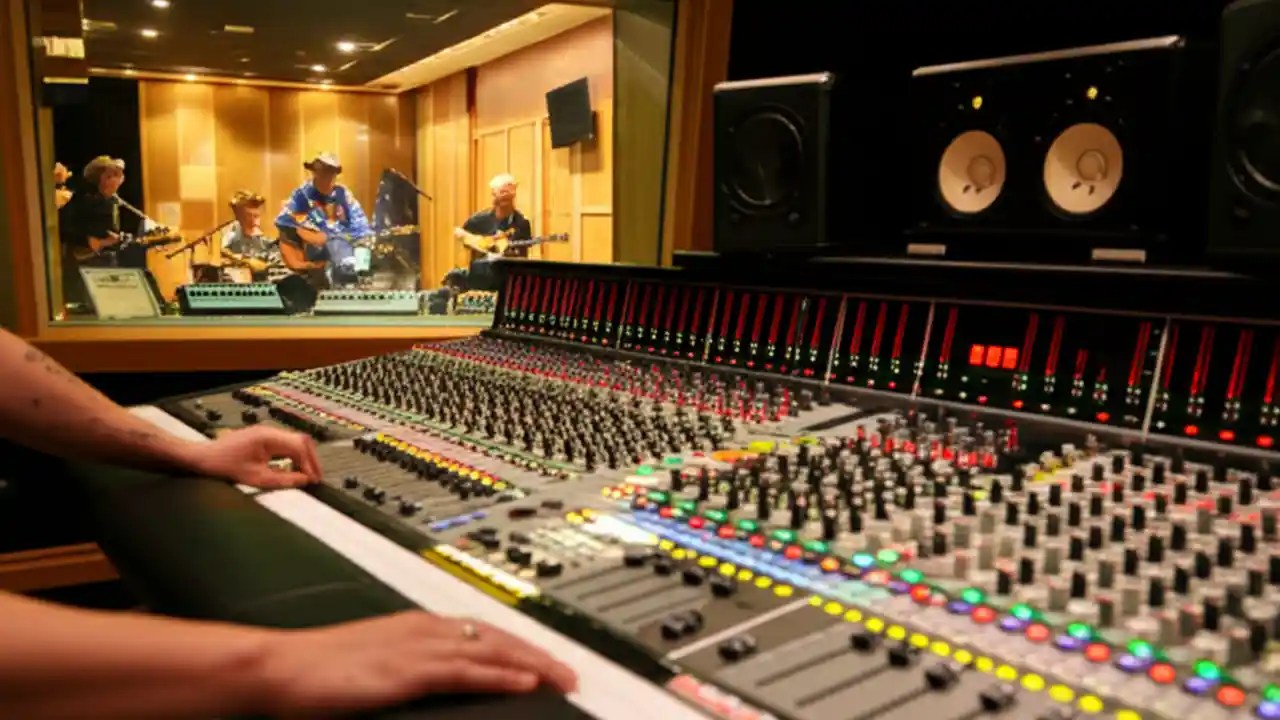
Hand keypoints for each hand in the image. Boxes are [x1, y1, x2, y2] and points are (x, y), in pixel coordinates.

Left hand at [191, 425, 321, 487]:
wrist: (202, 457)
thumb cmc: (224, 466)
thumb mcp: (255, 478)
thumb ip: (283, 479)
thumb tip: (304, 480)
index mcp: (269, 437)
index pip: (299, 447)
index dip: (309, 464)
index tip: (313, 481)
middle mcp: (270, 431)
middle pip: (301, 441)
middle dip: (311, 460)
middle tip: (316, 478)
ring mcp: (266, 433)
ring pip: (295, 442)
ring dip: (303, 457)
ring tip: (308, 475)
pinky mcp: (263, 438)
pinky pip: (285, 444)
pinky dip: (294, 456)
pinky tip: (294, 469)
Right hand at [261, 612, 577, 716]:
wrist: (279, 667)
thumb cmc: (320, 670)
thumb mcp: (379, 665)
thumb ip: (413, 668)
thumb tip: (443, 681)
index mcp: (419, 626)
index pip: (485, 632)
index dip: (521, 645)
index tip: (548, 661)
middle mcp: (424, 630)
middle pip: (497, 637)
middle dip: (539, 653)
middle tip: (571, 673)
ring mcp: (416, 648)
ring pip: (490, 650)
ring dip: (532, 664)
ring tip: (563, 678)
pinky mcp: (405, 671)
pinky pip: (463, 670)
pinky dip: (498, 673)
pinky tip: (524, 681)